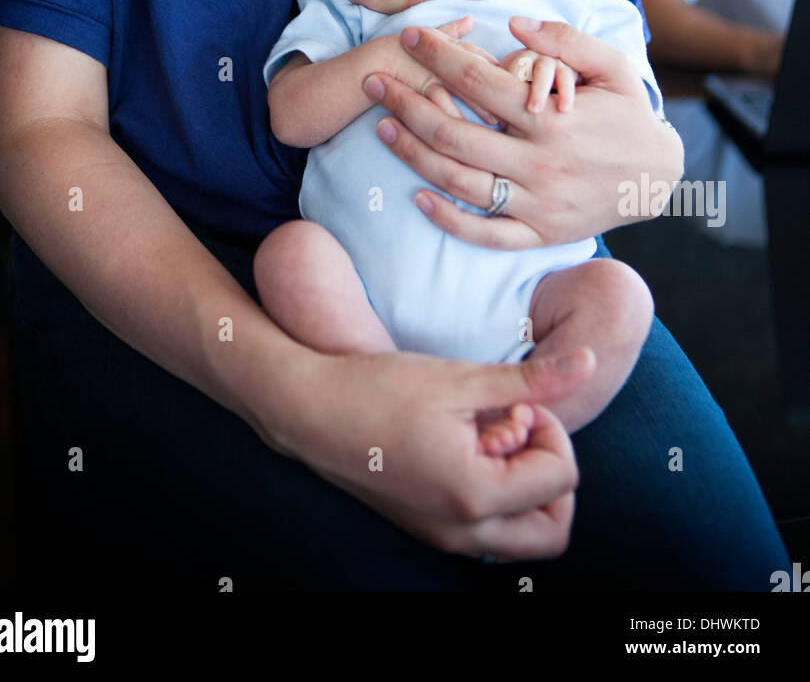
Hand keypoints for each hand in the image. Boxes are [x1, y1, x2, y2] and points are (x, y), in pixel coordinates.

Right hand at [263, 343, 596, 560]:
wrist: (307, 410)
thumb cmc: (378, 389)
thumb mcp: (461, 378)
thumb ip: (531, 380)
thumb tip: (591, 363)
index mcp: (476, 494)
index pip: (562, 476)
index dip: (549, 427)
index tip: (513, 399)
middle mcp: (463, 530)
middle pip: (553, 530)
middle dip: (551, 474)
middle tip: (518, 427)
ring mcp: (442, 535)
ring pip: (520, 535)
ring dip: (524, 488)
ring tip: (490, 435)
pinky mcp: (426, 527)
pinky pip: (486, 528)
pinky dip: (494, 494)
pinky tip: (465, 444)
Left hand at [362, 17, 683, 250]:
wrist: (659, 179)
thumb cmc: (630, 116)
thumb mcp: (613, 67)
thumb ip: (566, 41)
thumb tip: (516, 24)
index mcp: (552, 119)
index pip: (479, 83)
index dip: (440, 56)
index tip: (411, 37)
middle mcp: (539, 163)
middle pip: (454, 133)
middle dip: (407, 103)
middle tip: (374, 82)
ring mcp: (536, 202)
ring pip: (459, 181)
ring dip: (413, 155)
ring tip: (383, 128)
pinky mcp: (539, 233)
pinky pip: (485, 234)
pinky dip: (448, 220)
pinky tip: (417, 196)